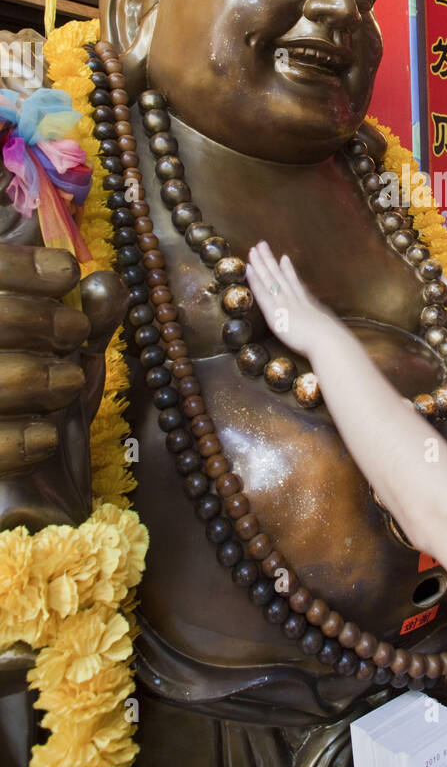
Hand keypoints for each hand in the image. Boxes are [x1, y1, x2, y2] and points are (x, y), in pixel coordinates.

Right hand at [0, 245, 90, 473]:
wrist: (31, 498)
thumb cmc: (42, 407)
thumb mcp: (66, 359)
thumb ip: (86, 320)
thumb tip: (107, 282)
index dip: (19, 268)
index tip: (67, 273)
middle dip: (33, 320)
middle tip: (74, 332)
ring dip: (33, 378)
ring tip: (66, 385)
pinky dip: (19, 440)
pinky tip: (45, 436)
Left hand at [246, 241, 338, 359]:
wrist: (328, 341)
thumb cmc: (331, 342)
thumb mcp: (329, 330)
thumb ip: (324, 325)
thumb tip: (329, 326)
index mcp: (308, 305)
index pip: (296, 285)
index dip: (289, 271)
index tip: (284, 258)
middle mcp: (295, 300)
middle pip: (280, 276)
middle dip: (270, 260)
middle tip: (262, 245)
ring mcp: (284, 304)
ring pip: (270, 279)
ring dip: (261, 263)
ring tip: (254, 249)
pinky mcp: (275, 312)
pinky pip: (262, 292)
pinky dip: (255, 280)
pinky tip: (249, 268)